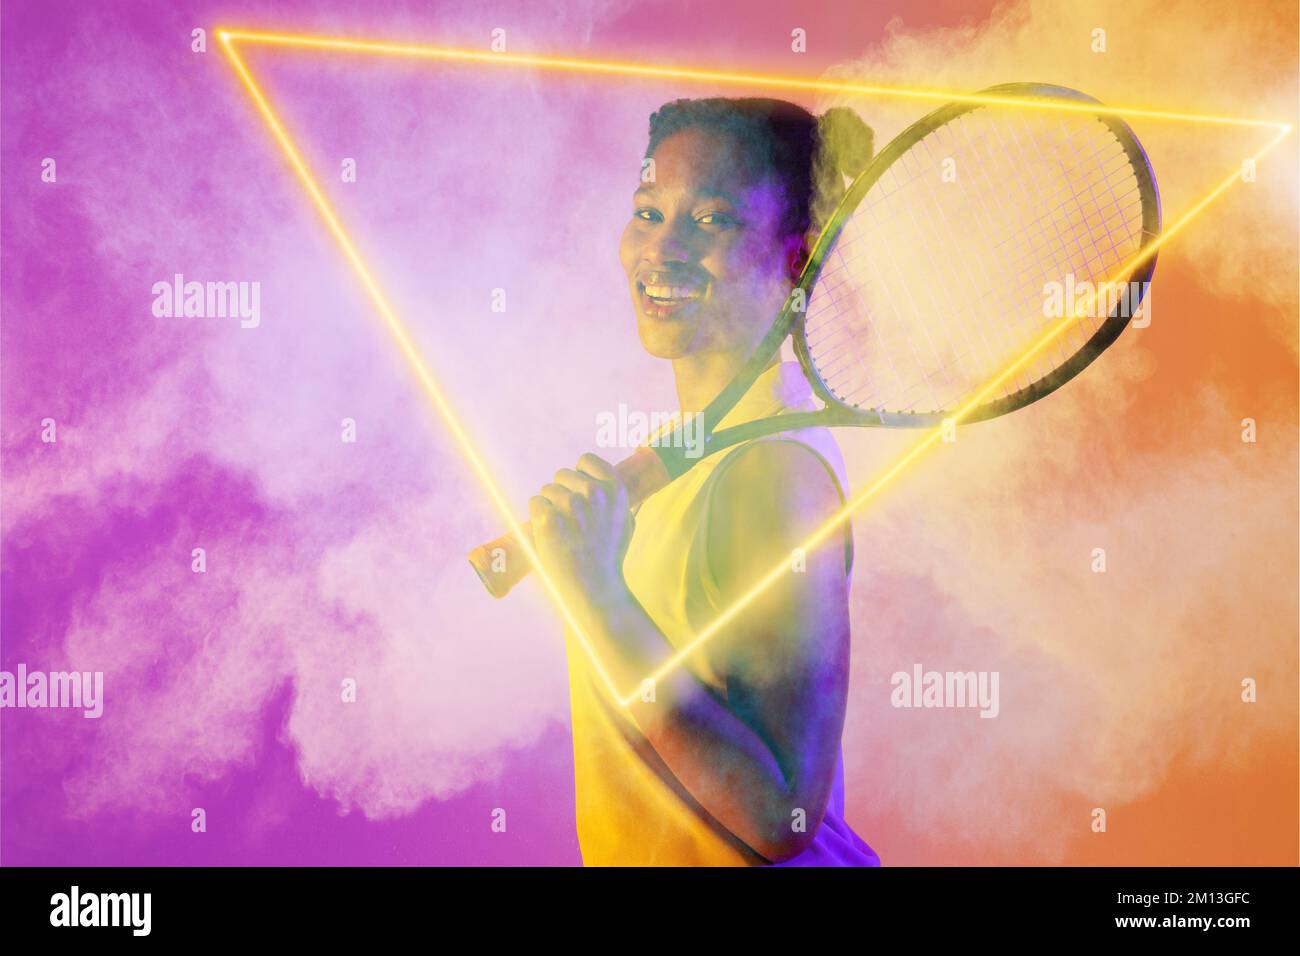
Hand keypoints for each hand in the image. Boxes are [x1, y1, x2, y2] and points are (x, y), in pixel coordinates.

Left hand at [529, 452, 633, 611]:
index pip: (586, 460)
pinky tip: (550, 535)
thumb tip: (603, 481)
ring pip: (546, 490)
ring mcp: (570, 506)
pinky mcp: (548, 520)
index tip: (577, 491)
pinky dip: (537, 518)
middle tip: (570, 520)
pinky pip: (535, 503)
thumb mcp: (625, 523)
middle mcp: (594, 493)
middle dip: (561, 493)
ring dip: (549, 507)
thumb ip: (616, 500)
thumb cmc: (608, 557)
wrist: (594, 588)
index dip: (578, 475)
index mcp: (614, 490)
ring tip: (562, 531)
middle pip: (562, 475)